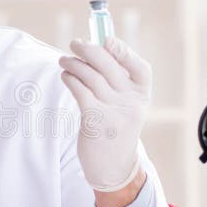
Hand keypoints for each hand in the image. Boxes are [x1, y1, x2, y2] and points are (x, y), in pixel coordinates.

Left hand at [59, 36, 151, 192]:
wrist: (112, 167)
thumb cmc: (115, 128)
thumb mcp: (126, 106)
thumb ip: (118, 82)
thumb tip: (97, 47)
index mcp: (142, 96)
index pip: (140, 67)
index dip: (124, 51)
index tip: (106, 39)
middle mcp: (131, 103)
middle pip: (109, 67)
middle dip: (89, 50)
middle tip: (74, 43)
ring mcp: (114, 112)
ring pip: (91, 77)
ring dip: (74, 64)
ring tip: (64, 60)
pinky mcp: (95, 121)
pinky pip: (80, 91)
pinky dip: (71, 79)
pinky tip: (66, 76)